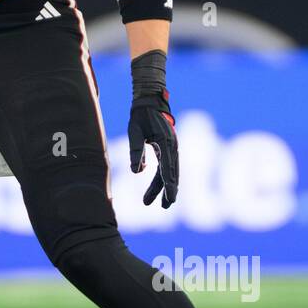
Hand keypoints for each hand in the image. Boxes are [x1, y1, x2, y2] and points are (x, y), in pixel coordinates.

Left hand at [128, 91, 178, 207]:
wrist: (149, 100)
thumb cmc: (140, 116)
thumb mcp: (134, 132)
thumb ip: (136, 150)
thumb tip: (136, 172)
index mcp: (166, 142)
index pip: (168, 169)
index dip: (169, 186)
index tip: (170, 199)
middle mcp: (173, 146)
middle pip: (172, 173)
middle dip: (169, 191)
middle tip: (165, 207)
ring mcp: (172, 147)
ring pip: (170, 171)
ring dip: (164, 187)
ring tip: (157, 204)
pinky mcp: (168, 147)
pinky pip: (167, 166)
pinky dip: (162, 178)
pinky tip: (155, 188)